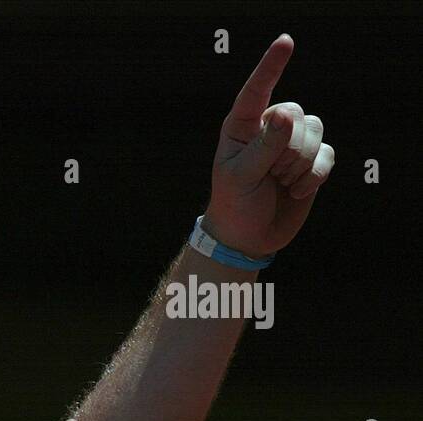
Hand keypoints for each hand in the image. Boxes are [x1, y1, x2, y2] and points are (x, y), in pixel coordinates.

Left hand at [203, 34, 334, 258]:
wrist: (247, 236)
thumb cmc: (235, 203)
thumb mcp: (242, 176)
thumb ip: (265, 146)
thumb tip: (288, 116)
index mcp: (242, 126)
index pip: (257, 91)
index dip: (272, 66)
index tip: (286, 42)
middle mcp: (269, 128)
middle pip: (296, 116)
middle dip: (287, 149)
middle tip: (269, 174)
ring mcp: (292, 143)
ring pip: (314, 131)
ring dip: (300, 162)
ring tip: (280, 182)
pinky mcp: (311, 161)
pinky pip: (327, 154)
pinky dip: (314, 175)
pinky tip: (296, 191)